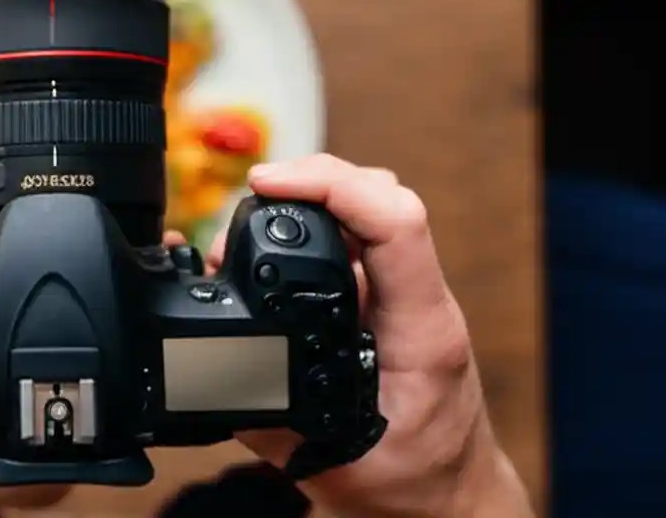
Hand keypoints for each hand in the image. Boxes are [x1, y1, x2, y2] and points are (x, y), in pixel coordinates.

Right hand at [170, 154, 532, 516]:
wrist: (452, 501)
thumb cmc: (414, 484)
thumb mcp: (335, 462)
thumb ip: (271, 422)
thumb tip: (212, 374)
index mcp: (420, 332)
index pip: (395, 223)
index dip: (330, 185)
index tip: (268, 184)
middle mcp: (419, 302)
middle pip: (380, 195)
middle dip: (308, 180)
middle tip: (251, 199)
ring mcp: (406, 297)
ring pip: (368, 208)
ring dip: (310, 198)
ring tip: (253, 217)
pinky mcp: (388, 301)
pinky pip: (356, 237)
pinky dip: (313, 222)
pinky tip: (276, 238)